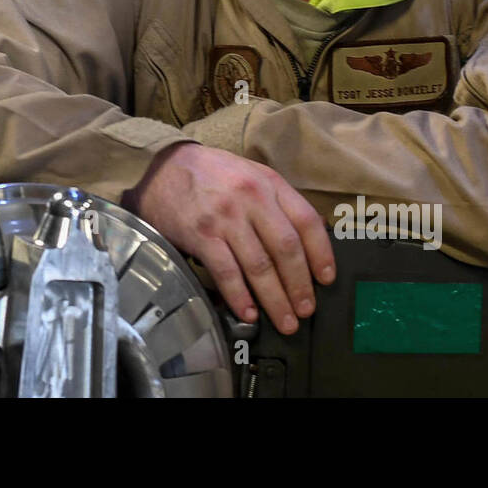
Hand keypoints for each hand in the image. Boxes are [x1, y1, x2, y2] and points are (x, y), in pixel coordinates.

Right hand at [125, 141, 335, 334]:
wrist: (161, 166)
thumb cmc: (210, 174)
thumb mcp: (250, 174)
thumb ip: (276, 201)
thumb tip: (305, 241)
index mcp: (269, 183)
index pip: (306, 221)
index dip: (321, 254)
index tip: (326, 279)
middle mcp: (251, 199)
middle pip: (286, 249)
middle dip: (299, 286)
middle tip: (306, 310)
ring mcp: (226, 218)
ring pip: (259, 266)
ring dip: (275, 299)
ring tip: (285, 321)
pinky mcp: (202, 235)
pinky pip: (227, 272)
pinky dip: (240, 296)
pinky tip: (248, 312)